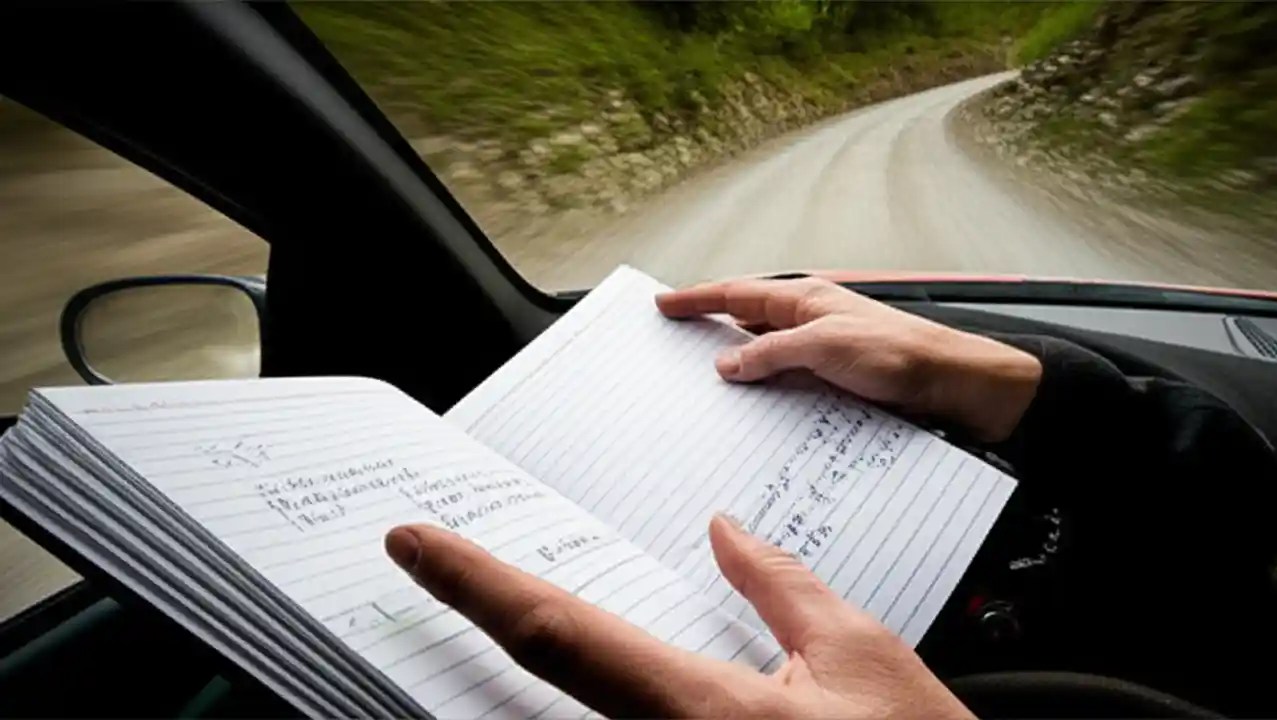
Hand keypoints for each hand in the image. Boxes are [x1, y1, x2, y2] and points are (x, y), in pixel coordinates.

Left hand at [385, 516, 973, 718]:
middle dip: (488, 610)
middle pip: (546, 677)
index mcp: (700, 710)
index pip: (560, 633)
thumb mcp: (858, 654)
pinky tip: (587, 642)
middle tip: (441, 556)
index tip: (415, 544)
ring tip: (496, 586)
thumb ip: (778, 586)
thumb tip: (723, 531)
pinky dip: (586, 676)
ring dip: (535, 643)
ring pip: (574, 706)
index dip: (476, 583)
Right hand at [656, 276, 1041, 441]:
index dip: (698, 300)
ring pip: (764, 356)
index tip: (665, 305)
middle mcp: (809, 321)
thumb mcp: (825, 346)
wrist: (949, 384)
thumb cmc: (899, 353)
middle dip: (709, 331)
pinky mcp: (832, 381)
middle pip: (747, 324)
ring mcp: (820, 351)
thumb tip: (728, 363)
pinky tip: (751, 408)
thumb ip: (772, 354)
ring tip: (701, 383)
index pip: (737, 295)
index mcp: (805, 299)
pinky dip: (763, 391)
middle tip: (673, 344)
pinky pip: (785, 382)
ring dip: (737, 368)